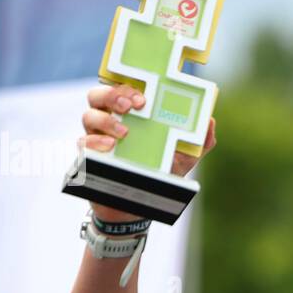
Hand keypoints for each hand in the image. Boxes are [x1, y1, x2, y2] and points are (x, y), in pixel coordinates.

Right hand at [79, 83, 217, 219]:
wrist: (142, 205)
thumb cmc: (162, 173)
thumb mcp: (185, 158)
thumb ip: (199, 141)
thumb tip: (210, 122)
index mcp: (132, 113)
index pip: (123, 88)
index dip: (129, 87)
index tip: (144, 99)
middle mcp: (111, 120)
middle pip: (98, 95)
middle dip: (112, 95)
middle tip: (130, 107)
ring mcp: (96, 137)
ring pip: (88, 116)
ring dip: (105, 120)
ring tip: (125, 133)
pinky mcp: (88, 157)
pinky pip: (82, 143)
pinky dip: (94, 143)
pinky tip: (110, 148)